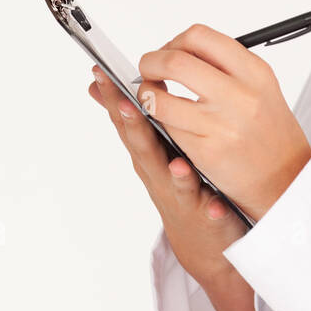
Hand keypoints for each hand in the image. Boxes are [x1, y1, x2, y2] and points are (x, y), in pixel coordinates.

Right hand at [88, 67, 250, 287]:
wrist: (198, 236)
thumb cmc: (173, 181)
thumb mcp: (148, 147)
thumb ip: (129, 117)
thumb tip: (95, 83)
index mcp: (147, 152)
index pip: (126, 121)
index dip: (112, 97)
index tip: (101, 73)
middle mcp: (159, 174)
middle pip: (144, 149)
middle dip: (135, 128)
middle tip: (128, 105)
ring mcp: (182, 196)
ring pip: (177, 184)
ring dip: (176, 176)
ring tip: (178, 165)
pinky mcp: (207, 215)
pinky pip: (211, 213)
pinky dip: (212, 209)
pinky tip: (216, 206)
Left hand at [135, 23, 310, 220]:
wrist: (286, 177)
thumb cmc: (270, 131)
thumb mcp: (261, 86)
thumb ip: (226, 64)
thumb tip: (181, 48)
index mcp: (254, 72)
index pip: (200, 37)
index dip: (175, 41)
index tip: (170, 51)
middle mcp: (239, 95)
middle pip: (175, 62)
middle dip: (151, 63)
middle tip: (148, 69)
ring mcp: (222, 125)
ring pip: (161, 98)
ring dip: (147, 93)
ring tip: (150, 95)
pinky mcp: (206, 151)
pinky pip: (167, 127)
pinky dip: (159, 119)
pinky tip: (165, 118)